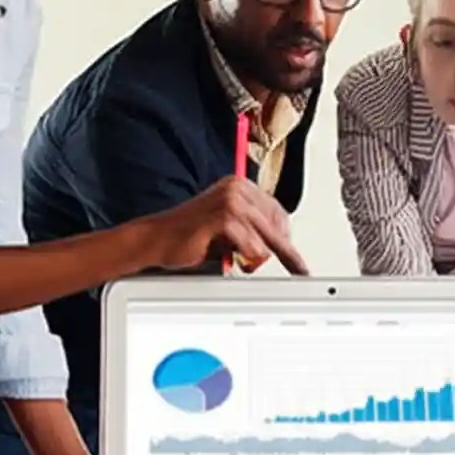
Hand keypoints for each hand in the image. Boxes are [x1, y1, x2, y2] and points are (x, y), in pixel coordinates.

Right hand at [142, 176, 308, 274]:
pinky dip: (248, 257)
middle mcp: (236, 188)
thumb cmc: (189, 236)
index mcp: (239, 186)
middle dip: (282, 250)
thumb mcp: (228, 232)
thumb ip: (252, 233)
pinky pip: (251, 244)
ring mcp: (230, 200)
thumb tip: (277, 248)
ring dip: (258, 255)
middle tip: (292, 269)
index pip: (277, 211)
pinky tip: (236, 260)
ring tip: (242, 262)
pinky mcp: (222, 216)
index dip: (285, 236)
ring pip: (265, 235)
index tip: (297, 259)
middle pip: (276, 223)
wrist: (156, 239)